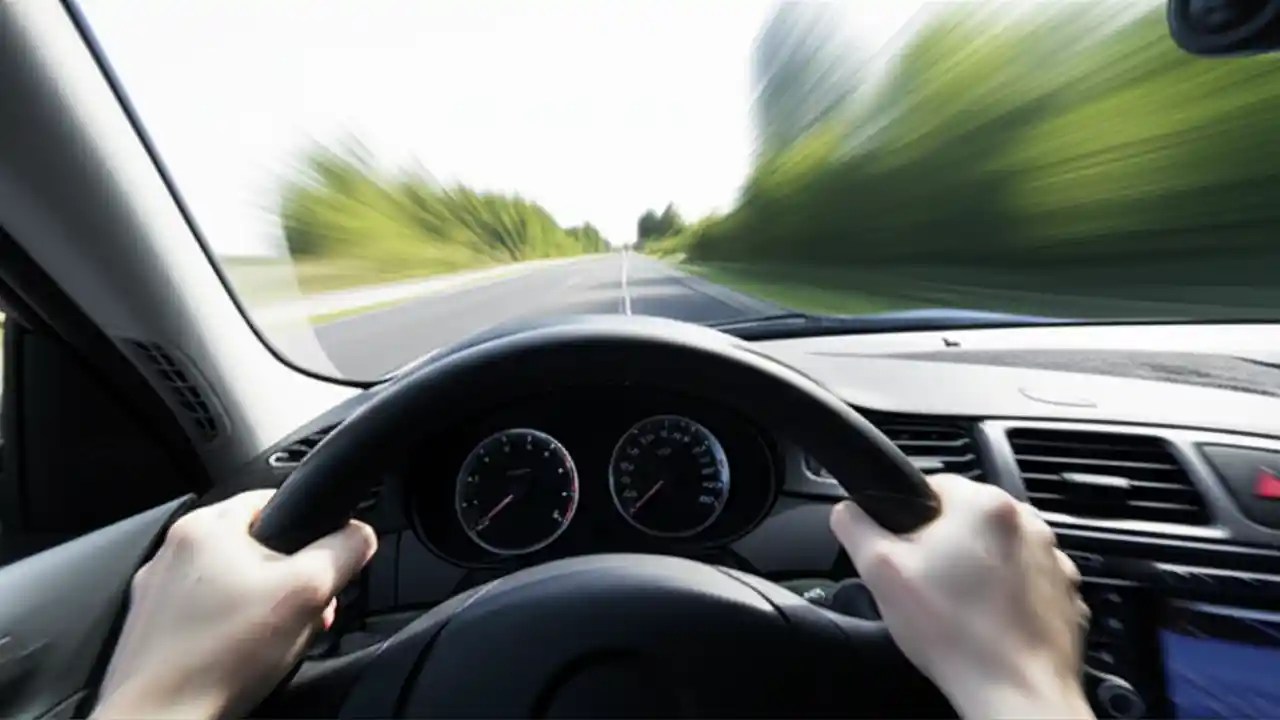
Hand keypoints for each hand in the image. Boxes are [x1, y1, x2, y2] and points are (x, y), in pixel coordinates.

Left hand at [92, 490, 377, 719]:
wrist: (162, 718)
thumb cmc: (223, 655)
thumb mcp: (309, 591)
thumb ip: (344, 551)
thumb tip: (361, 535)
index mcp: (206, 525)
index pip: (275, 500)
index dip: (313, 531)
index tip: (327, 565)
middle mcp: (174, 551)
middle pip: (258, 548)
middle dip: (292, 580)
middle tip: (309, 612)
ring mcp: (158, 592)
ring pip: (234, 585)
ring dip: (265, 607)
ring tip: (278, 641)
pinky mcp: (154, 630)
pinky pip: (209, 617)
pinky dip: (233, 631)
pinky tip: (245, 658)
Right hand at [830, 474, 1091, 719]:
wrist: (1014, 691)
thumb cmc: (953, 632)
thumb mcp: (881, 571)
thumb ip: (856, 527)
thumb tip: (847, 510)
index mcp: (983, 504)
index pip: (934, 487)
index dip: (910, 521)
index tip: (906, 555)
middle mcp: (1028, 522)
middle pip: (969, 520)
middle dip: (946, 547)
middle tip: (928, 587)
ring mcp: (1054, 559)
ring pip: (999, 551)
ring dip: (979, 570)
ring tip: (960, 610)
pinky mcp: (1067, 593)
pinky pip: (1027, 583)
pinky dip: (1009, 597)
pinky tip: (989, 622)